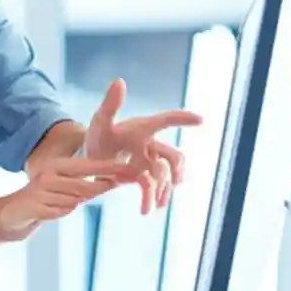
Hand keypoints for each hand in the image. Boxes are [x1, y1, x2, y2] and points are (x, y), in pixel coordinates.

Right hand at [0, 158, 135, 241]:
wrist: (13, 213)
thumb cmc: (45, 198)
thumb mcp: (65, 187)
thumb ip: (86, 183)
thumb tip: (115, 181)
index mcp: (57, 166)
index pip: (88, 165)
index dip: (109, 167)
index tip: (129, 167)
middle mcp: (49, 175)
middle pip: (84, 184)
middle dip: (99, 187)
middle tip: (112, 184)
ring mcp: (41, 191)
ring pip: (74, 200)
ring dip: (74, 203)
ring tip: (60, 201)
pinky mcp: (36, 206)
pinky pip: (60, 212)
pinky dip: (61, 212)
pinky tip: (50, 210)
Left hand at [84, 79, 202, 214]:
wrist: (89, 157)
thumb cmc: (97, 135)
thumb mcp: (100, 121)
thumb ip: (110, 104)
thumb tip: (119, 81)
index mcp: (142, 128)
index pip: (165, 120)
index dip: (182, 119)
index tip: (201, 119)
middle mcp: (150, 144)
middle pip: (172, 155)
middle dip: (176, 168)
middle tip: (176, 179)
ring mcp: (148, 162)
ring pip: (165, 175)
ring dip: (164, 189)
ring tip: (159, 203)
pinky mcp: (142, 176)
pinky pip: (152, 188)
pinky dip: (151, 198)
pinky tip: (147, 210)